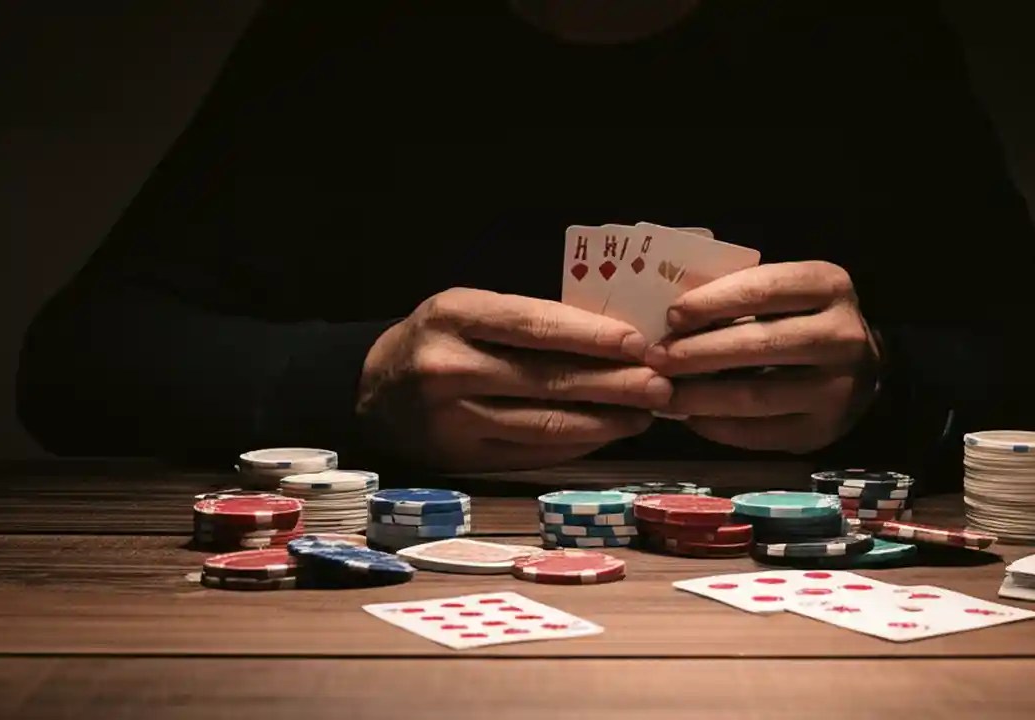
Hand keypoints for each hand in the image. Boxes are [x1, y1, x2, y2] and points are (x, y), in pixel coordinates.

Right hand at [356, 288, 670, 470]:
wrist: (372, 392)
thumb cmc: (438, 341)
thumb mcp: (470, 311)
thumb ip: (529, 320)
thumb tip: (614, 337)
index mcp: (455, 315)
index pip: (537, 325)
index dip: (594, 336)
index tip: (640, 343)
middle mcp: (450, 367)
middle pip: (549, 379)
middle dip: (615, 383)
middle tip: (661, 384)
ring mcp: (454, 418)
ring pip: (547, 424)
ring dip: (606, 420)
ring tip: (645, 413)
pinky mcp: (464, 457)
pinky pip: (534, 452)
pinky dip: (579, 443)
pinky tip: (609, 433)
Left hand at [645, 261, 880, 453]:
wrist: (859, 369)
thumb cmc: (803, 320)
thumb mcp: (785, 293)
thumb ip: (740, 295)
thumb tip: (672, 317)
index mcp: (829, 286)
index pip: (764, 289)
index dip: (713, 302)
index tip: (672, 315)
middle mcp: (843, 336)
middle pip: (758, 344)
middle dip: (698, 352)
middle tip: (656, 357)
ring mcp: (838, 389)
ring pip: (755, 395)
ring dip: (700, 396)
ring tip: (664, 392)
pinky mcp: (823, 430)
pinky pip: (760, 432)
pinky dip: (718, 427)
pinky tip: (692, 417)